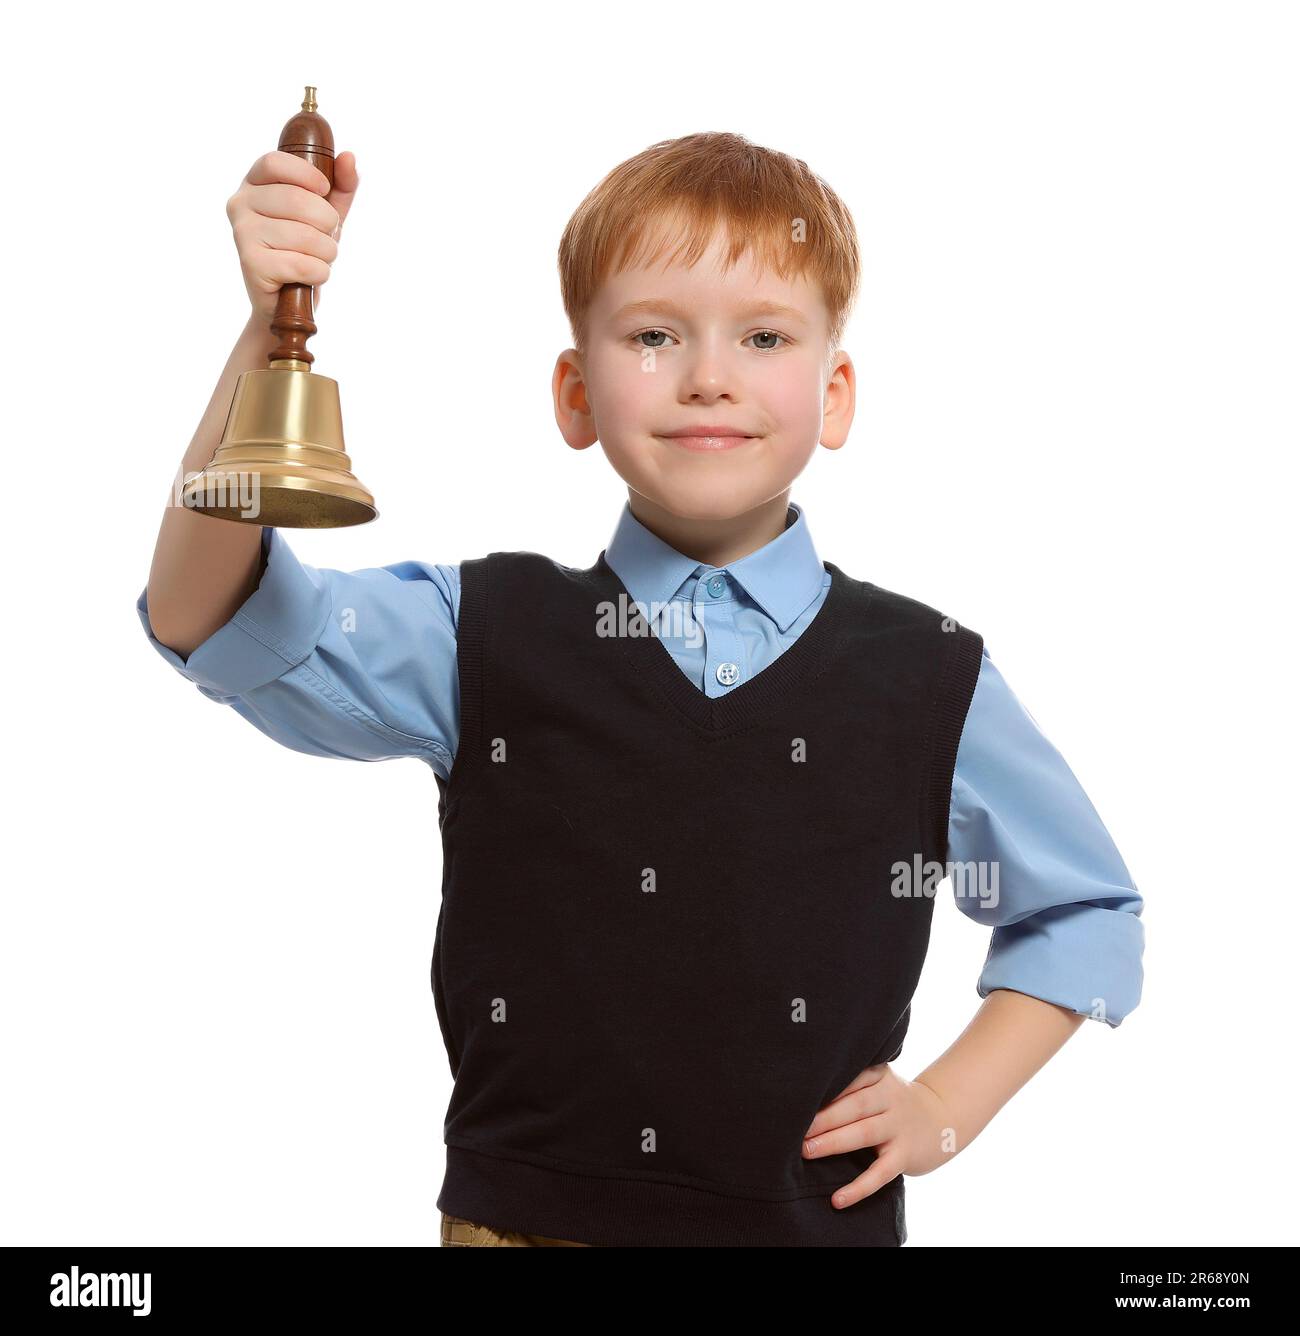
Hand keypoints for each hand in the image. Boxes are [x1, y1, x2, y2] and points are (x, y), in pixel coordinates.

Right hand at [226, 148, 360, 325]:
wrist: (285, 301)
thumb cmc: (304, 249)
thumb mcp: (326, 214)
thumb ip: (340, 186)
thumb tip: (349, 157)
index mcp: (254, 183)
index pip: (275, 163)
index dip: (306, 174)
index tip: (325, 191)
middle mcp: (240, 203)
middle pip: (296, 199)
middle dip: (327, 222)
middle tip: (329, 237)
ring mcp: (242, 233)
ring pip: (304, 235)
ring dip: (327, 252)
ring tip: (321, 259)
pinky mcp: (251, 264)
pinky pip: (301, 264)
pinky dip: (319, 273)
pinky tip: (312, 276)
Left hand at [801, 1063, 958, 1208]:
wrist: (941, 1120)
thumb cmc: (893, 1102)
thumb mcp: (878, 1083)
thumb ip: (850, 1086)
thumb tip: (799, 1099)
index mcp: (879, 1076)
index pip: (850, 1078)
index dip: (824, 1088)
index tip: (796, 1096)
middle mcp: (890, 1098)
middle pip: (853, 1106)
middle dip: (822, 1117)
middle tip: (794, 1127)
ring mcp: (899, 1127)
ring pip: (864, 1134)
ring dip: (833, 1142)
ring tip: (806, 1150)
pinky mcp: (905, 1156)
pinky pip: (880, 1174)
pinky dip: (858, 1188)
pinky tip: (837, 1199)